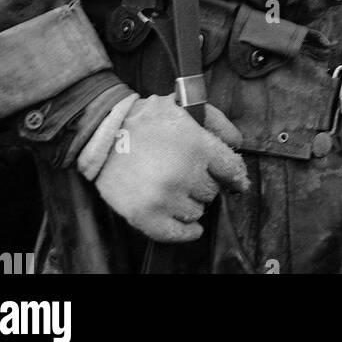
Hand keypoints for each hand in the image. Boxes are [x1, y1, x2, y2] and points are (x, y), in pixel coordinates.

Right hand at [93, 94, 248, 243]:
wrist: (104, 133)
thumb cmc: (147, 119)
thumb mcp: (186, 107)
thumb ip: (217, 122)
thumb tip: (237, 143)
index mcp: (197, 146)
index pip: (232, 170)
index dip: (235, 176)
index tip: (236, 182)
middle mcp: (184, 174)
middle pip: (213, 191)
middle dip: (205, 183)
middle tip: (190, 174)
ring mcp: (164, 197)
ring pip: (197, 212)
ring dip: (192, 203)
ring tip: (178, 190)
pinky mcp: (145, 215)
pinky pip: (176, 234)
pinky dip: (186, 232)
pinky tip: (189, 227)